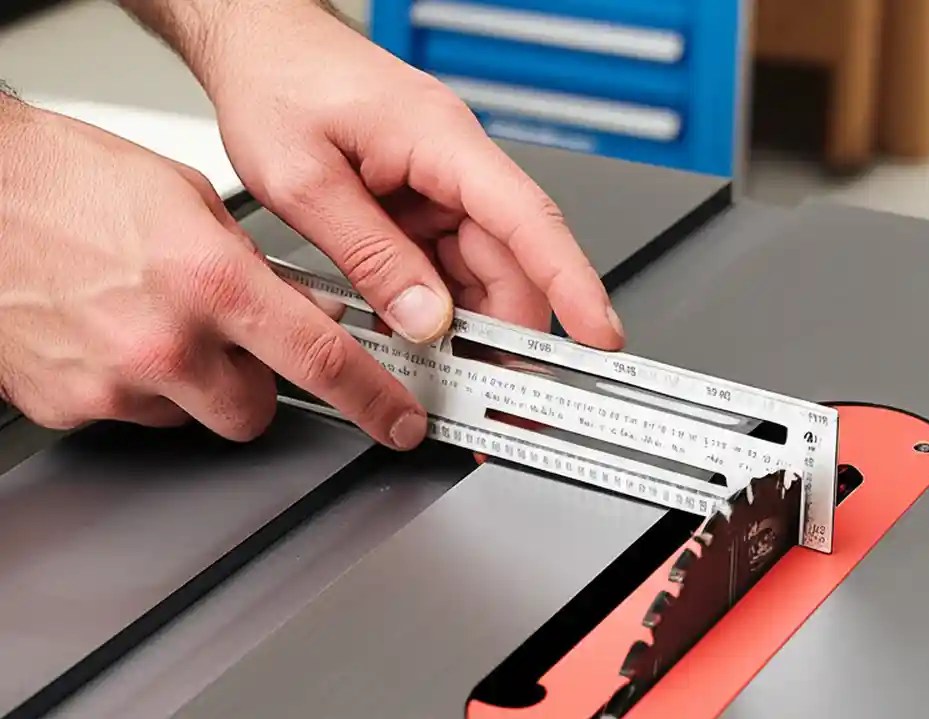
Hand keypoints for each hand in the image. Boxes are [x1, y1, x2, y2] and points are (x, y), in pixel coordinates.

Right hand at [0, 103, 426, 447]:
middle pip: (255, 413)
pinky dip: (135, 386)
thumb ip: (259, 267)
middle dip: (258, 386)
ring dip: (193, 384)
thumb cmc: (70, 183)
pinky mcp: (69, 406)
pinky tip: (110, 333)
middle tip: (231, 340)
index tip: (398, 422)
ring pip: (192, 417)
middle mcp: (166, 343)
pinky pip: (133, 414)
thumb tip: (312, 310)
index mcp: (212, 281)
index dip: (374, 400)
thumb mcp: (193, 201)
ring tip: (154, 320)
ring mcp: (114, 384)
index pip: (322, 360)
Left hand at [196, 3, 625, 348]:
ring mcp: (442, 186)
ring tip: (436, 374)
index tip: (598, 334)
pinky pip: (446, 267)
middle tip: (489, 394)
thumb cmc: (280, 83)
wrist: (260, 44)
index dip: (573, 283)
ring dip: (465, 326)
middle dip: (507, 333)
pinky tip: (410, 338)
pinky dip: (433, 308)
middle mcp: (456, 165)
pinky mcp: (422, 204)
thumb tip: (427, 319)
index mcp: (442, 142)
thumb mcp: (306, 182)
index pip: (530, 221)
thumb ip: (370, 255)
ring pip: (481, 273)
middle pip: (512, 262)